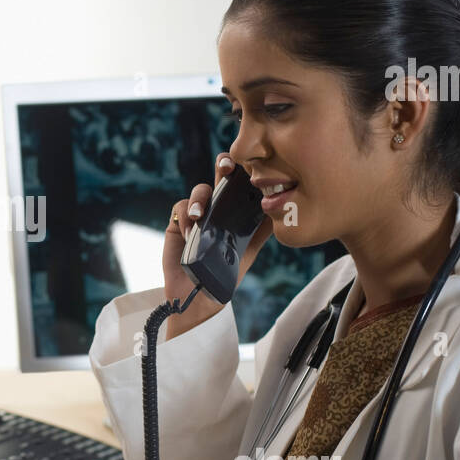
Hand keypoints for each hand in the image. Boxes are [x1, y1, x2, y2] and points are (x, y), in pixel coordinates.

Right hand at [162, 153, 273, 338]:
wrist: (201, 294)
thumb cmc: (227, 273)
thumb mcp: (249, 250)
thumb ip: (261, 230)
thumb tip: (281, 210)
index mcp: (237, 209)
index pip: (242, 182)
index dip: (245, 169)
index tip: (250, 164)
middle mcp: (218, 206)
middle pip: (220, 175)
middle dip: (223, 165)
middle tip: (227, 167)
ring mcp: (198, 213)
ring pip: (200, 191)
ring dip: (200, 199)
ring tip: (200, 216)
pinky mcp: (179, 222)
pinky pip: (180, 208)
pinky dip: (185, 217)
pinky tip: (190, 233)